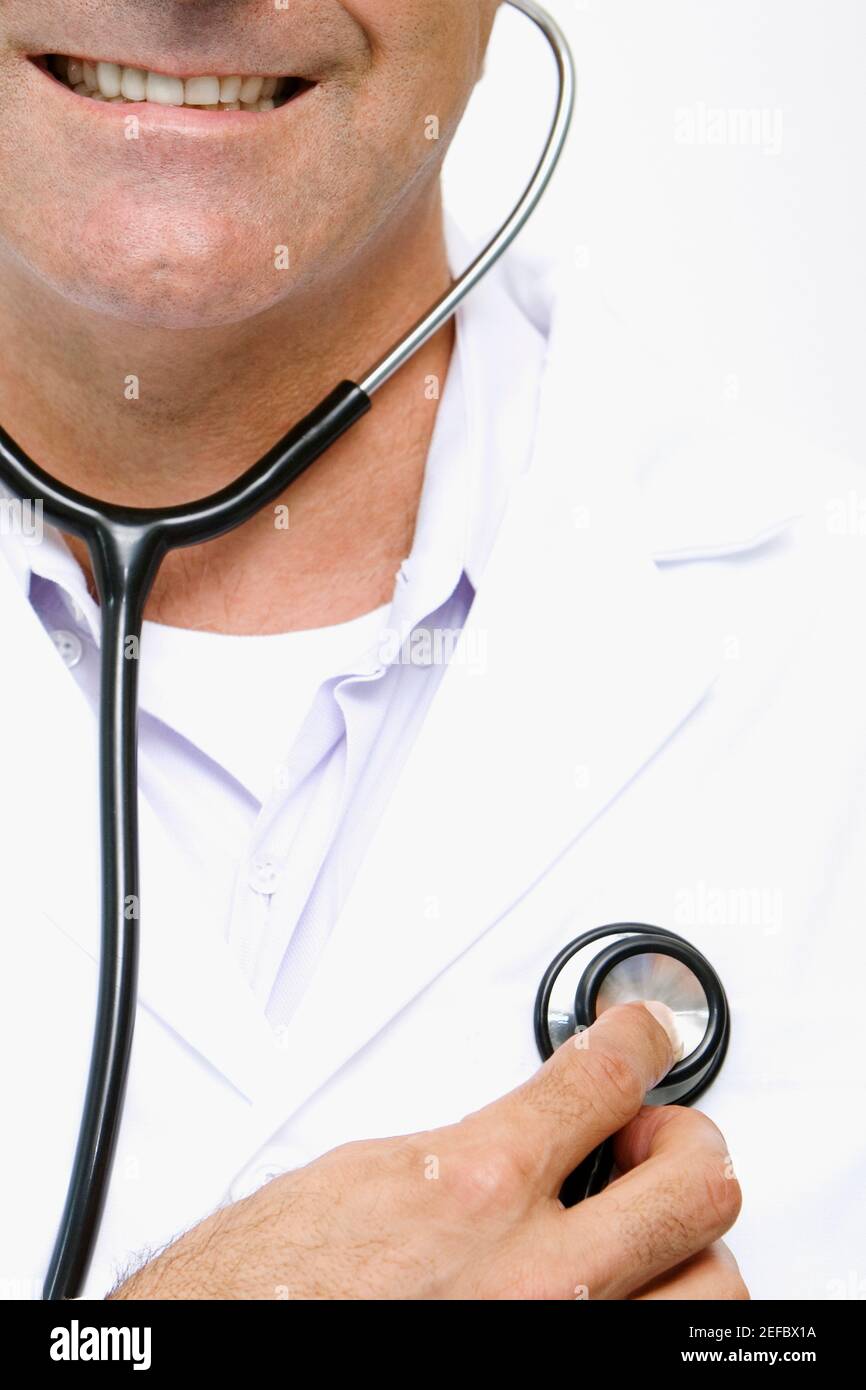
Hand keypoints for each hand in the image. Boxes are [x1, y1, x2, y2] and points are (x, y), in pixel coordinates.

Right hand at [111, 1001, 744, 1299]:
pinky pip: (658, 1348)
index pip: (605, 1078)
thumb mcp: (358, 1178)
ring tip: (638, 1233)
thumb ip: (461, 1156)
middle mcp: (537, 1275)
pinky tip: (617, 1291)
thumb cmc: (262, 1287)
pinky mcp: (558, 1387)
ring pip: (713, 1283)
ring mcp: (558, 1338)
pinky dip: (646, 1308)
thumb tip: (517, 1141)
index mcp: (475, 1184)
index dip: (641, 1041)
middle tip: (646, 1141)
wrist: (222, 1348)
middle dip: (683, 1145)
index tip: (646, 1035)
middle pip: (698, 1181)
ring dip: (681, 1246)